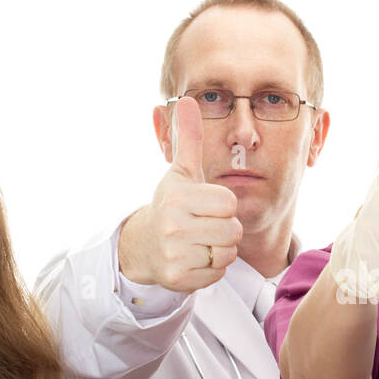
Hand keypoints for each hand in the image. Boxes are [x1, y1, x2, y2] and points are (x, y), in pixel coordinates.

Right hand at [118, 96, 242, 292]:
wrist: (145, 245)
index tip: (205, 205)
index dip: (223, 205)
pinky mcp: (178, 278)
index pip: (229, 202)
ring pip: (227, 253)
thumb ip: (190, 139)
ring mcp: (174, 254)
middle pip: (232, 230)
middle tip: (205, 226)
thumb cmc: (172, 205)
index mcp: (177, 197)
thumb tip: (187, 99)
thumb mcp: (181, 172)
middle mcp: (172, 225)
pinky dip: (211, 269)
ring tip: (200, 241)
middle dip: (225, 229)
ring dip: (220, 250)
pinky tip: (195, 259)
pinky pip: (217, 274)